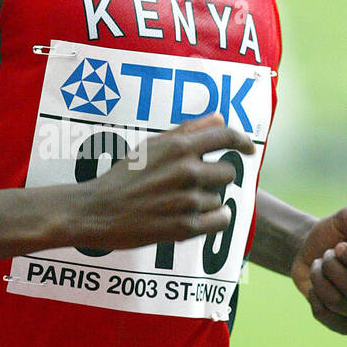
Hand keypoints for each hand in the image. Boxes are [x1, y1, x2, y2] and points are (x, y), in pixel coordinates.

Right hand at [78, 113, 254, 253]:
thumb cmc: (123, 177)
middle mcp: (187, 171)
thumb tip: (219, 119)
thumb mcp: (151, 145)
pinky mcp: (185, 227)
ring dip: (206, 201)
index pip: (226, 136)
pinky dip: (215, 220)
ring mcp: (187, 200)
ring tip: (179, 204)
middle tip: (193, 185)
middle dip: (216, 178)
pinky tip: (199, 218)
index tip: (249, 149)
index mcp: (179, 147)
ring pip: (220, 198)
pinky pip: (220, 220)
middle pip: (228, 172)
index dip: (243, 141)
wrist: (97, 211)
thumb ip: (187, 130)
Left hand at [290, 205, 346, 334]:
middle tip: (327, 255)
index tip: (338, 246)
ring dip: (319, 279)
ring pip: (337, 303)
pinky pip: (328, 318)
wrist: (309, 250)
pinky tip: (317, 287)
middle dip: (331, 268)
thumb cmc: (335, 233)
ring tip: (320, 267)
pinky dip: (315, 298)